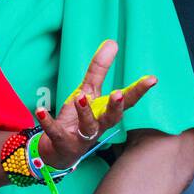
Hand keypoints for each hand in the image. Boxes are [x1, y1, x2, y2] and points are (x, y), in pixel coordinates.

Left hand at [35, 39, 156, 169]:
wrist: (60, 150)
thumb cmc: (79, 118)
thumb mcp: (88, 91)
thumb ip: (99, 70)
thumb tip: (112, 42)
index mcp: (106, 112)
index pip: (127, 101)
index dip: (139, 91)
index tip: (152, 79)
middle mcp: (99, 125)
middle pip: (112, 117)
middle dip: (116, 106)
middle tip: (119, 94)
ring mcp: (81, 135)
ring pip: (87, 125)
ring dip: (85, 112)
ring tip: (80, 97)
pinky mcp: (62, 141)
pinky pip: (55, 132)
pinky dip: (48, 122)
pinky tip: (41, 110)